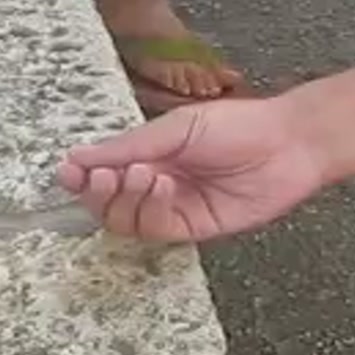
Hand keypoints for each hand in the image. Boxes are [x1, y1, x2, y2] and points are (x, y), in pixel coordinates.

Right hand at [56, 98, 329, 241]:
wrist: (287, 143)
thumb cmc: (237, 125)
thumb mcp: (174, 129)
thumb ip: (127, 146)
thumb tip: (78, 157)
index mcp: (149, 155)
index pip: (102, 173)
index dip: (81, 176)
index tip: (67, 172)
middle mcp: (156, 184)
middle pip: (107, 203)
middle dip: (97, 192)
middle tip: (104, 176)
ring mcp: (173, 208)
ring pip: (127, 221)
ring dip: (125, 200)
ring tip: (142, 174)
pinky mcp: (194, 229)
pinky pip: (156, 230)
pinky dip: (150, 209)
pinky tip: (162, 186)